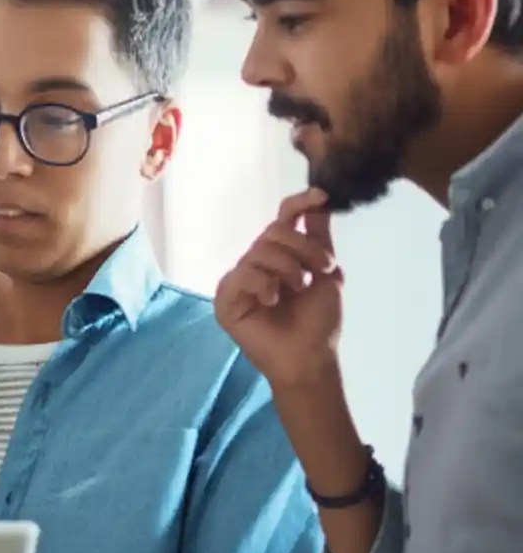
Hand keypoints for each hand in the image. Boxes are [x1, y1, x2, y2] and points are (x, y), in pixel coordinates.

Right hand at [215, 188, 343, 387]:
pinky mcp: (225, 299)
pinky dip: (262, 283)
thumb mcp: (327, 272)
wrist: (309, 356)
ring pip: (260, 250)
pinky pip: (242, 274)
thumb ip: (319, 237)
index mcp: (280, 256)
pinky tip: (272, 300)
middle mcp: (257, 263)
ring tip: (297, 289)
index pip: (282, 219)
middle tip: (318, 271)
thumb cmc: (318, 321)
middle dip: (303, 248)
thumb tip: (321, 200)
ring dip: (287, 268)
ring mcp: (239, 280)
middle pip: (274, 231)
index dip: (298, 203)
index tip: (320, 196)